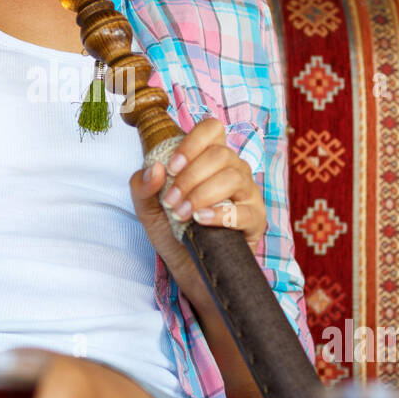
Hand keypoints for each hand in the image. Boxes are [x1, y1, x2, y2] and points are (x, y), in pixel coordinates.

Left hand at [128, 116, 265, 265]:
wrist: (187, 268)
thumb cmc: (172, 231)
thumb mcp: (147, 207)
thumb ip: (143, 186)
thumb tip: (156, 168)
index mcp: (209, 159)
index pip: (212, 129)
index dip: (192, 143)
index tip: (172, 167)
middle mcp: (233, 170)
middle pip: (221, 154)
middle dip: (190, 177)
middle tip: (171, 200)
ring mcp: (247, 193)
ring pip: (233, 177)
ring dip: (201, 195)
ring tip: (181, 214)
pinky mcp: (255, 220)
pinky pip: (244, 211)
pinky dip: (219, 214)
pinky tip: (200, 220)